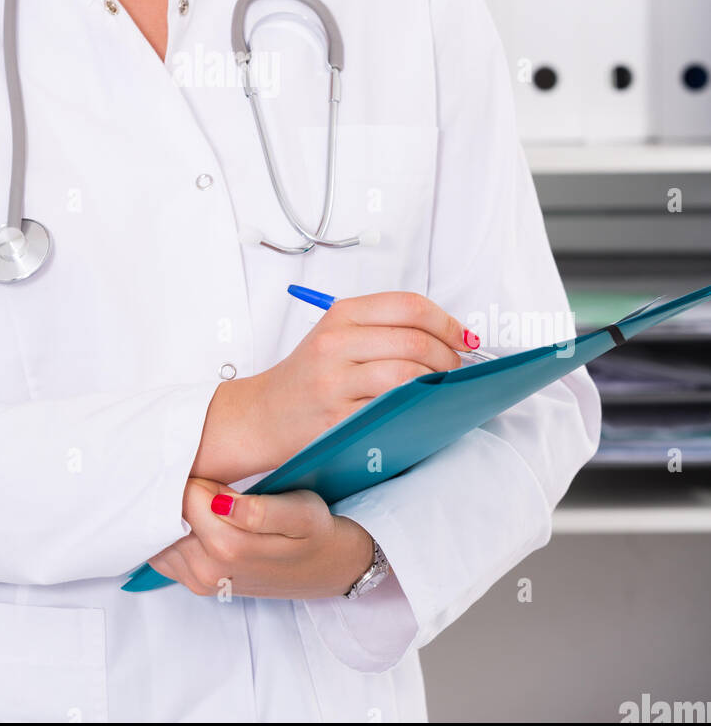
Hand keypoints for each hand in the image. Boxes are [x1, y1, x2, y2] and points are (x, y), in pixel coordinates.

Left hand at [146, 477, 376, 599]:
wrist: (327, 569)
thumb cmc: (315, 532)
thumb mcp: (301, 513)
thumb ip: (260, 511)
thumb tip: (219, 504)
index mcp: (229, 548)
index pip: (184, 496)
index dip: (197, 475)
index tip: (214, 468)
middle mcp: (207, 571)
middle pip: (167, 517)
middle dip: (179, 492)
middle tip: (205, 475)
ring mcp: (200, 581)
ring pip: (160, 536)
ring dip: (171, 511)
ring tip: (201, 492)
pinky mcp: (198, 584)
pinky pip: (165, 554)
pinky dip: (168, 531)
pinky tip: (193, 515)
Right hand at [242, 291, 468, 472]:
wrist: (261, 415)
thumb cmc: (307, 377)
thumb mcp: (336, 336)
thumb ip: (383, 329)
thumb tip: (448, 336)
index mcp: (340, 315)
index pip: (408, 306)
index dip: (447, 321)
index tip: (464, 338)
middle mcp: (335, 344)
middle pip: (413, 340)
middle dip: (449, 356)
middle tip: (458, 369)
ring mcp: (335, 383)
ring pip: (406, 375)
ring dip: (437, 384)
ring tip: (441, 390)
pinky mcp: (337, 419)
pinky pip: (390, 410)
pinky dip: (416, 409)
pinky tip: (421, 410)